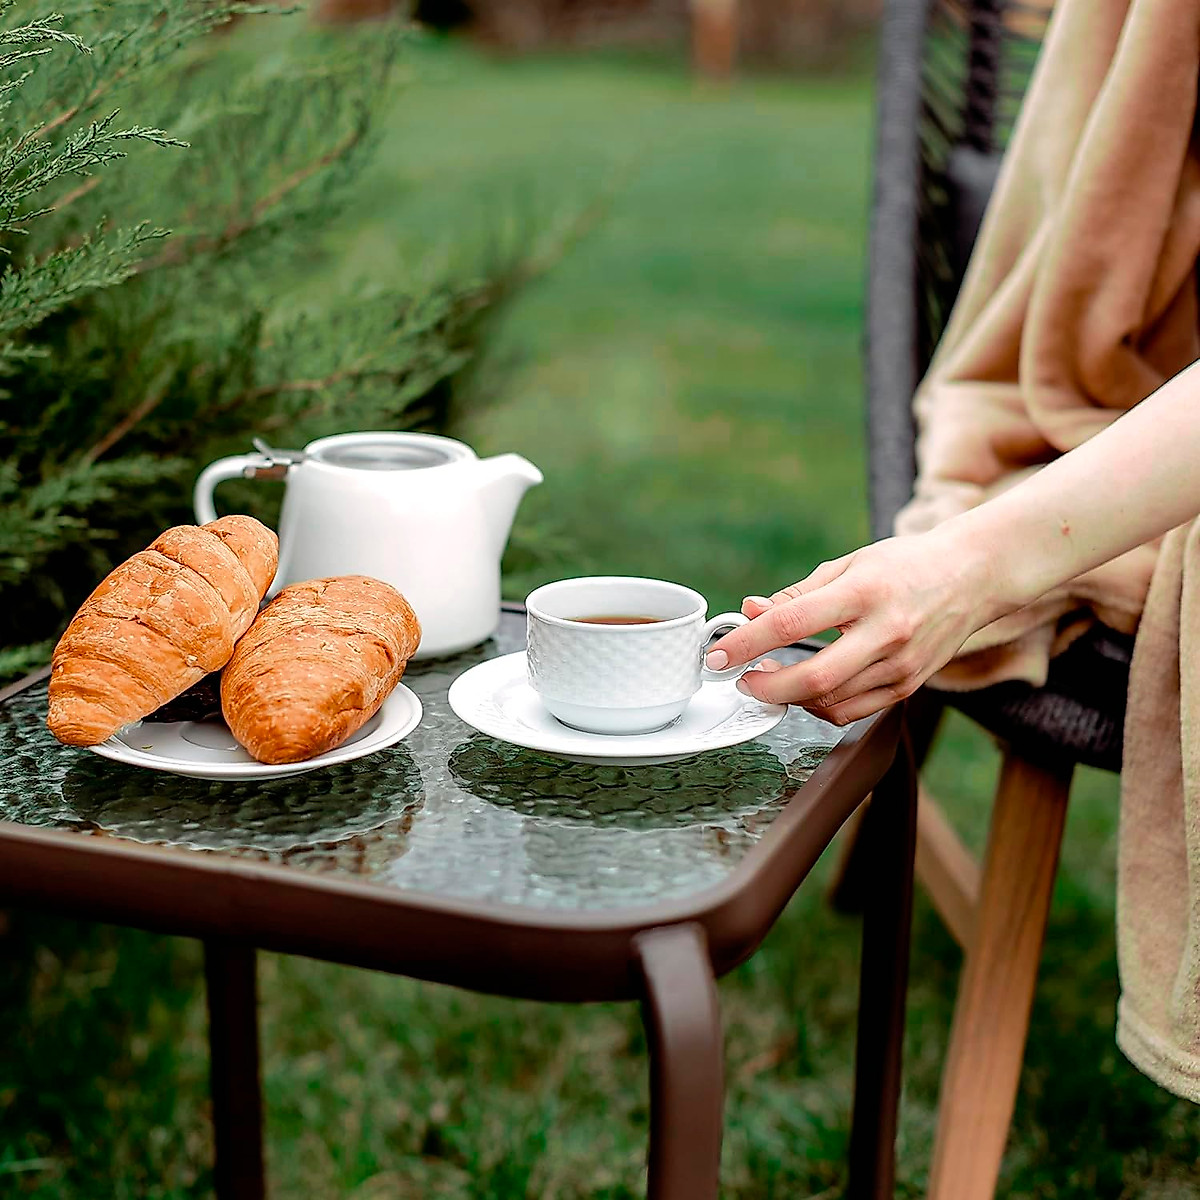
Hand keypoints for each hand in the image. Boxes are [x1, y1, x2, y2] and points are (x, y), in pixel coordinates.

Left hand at [705, 529, 1001, 724]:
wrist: (974, 576)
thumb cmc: (907, 564)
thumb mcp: (849, 564)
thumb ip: (797, 594)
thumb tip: (751, 611)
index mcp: (864, 592)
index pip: (789, 624)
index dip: (745, 643)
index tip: (718, 655)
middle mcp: (886, 633)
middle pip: (812, 679)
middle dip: (764, 687)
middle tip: (742, 680)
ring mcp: (900, 666)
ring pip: (830, 702)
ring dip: (789, 697)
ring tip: (770, 680)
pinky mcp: (908, 687)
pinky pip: (852, 711)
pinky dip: (820, 706)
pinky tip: (805, 689)